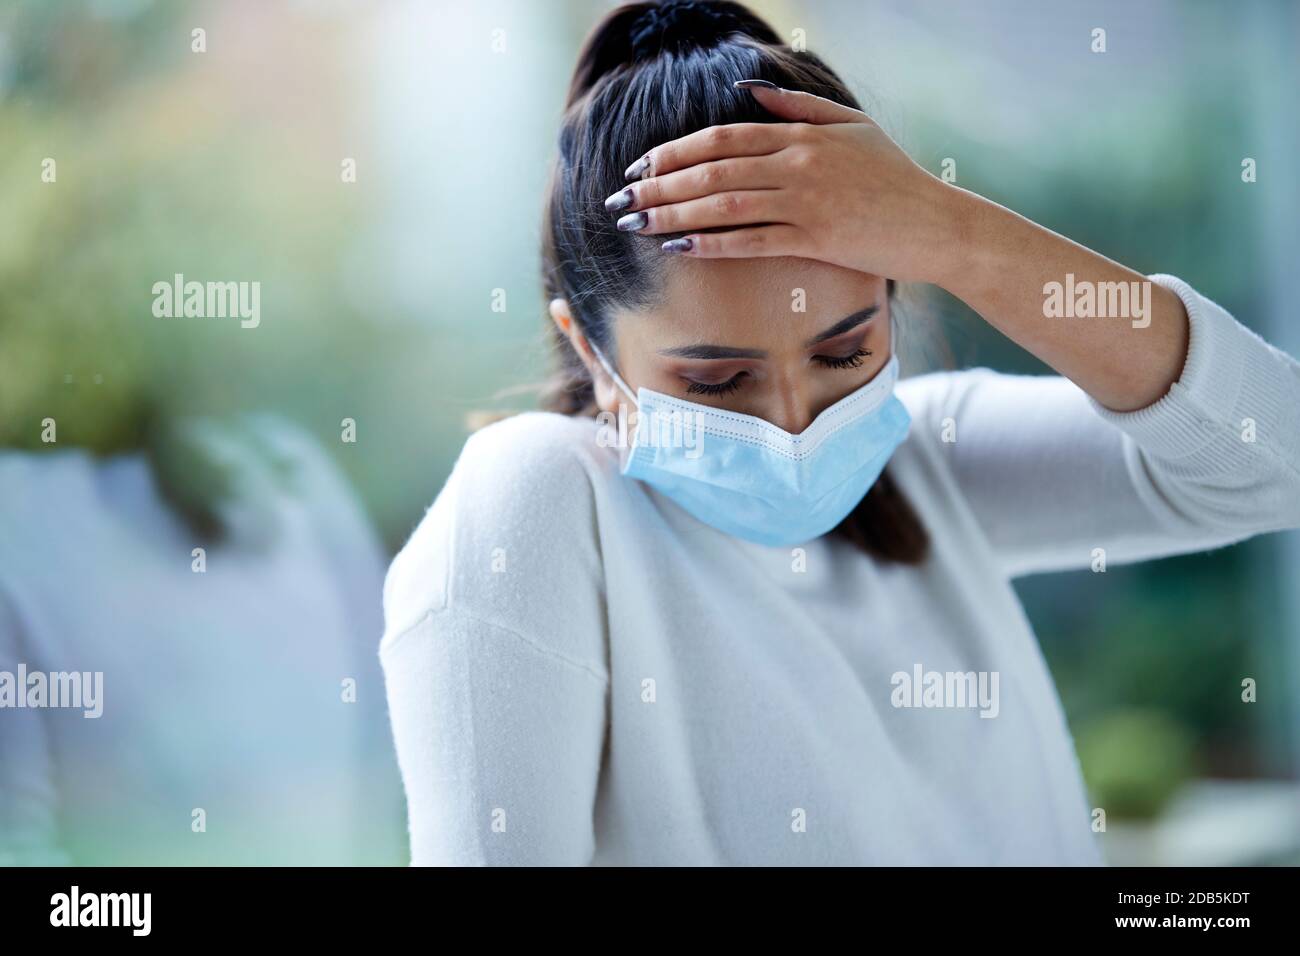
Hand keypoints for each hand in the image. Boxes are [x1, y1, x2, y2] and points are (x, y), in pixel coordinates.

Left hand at [606, 80, 961, 284]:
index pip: (723, 137)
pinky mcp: (815, 239)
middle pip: (712, 171)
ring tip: (635, 224)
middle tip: (620, 199)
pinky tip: (677, 248)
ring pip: (723, 205)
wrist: (938, 224)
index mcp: (801, 134)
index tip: (641, 165)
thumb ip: (797, 106)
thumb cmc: (895, 178)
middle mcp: (797, 163)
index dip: (676, 151)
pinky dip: (711, 244)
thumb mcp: (851, 127)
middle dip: (658, 185)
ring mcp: (806, 202)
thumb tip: (746, 92)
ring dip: (672, 215)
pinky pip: (751, 242)